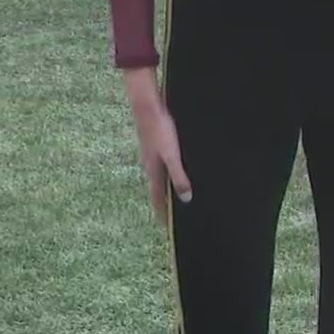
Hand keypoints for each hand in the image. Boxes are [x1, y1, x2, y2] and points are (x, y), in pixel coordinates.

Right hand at [123, 67, 191, 220]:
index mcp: (153, 171)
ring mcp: (151, 154)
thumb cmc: (161, 130)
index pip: (157, 198)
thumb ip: (179, 177)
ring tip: (175, 195)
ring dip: (166, 186)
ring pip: (159, 176)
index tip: (166, 226)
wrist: (148, 107)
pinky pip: (162, 164)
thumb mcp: (172, 156)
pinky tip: (175, 167)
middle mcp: (150, 165)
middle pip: (158, 188)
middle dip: (164, 201)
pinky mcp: (156, 144)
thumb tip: (185, 199)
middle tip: (172, 214)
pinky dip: (168, 172)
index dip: (162, 212)